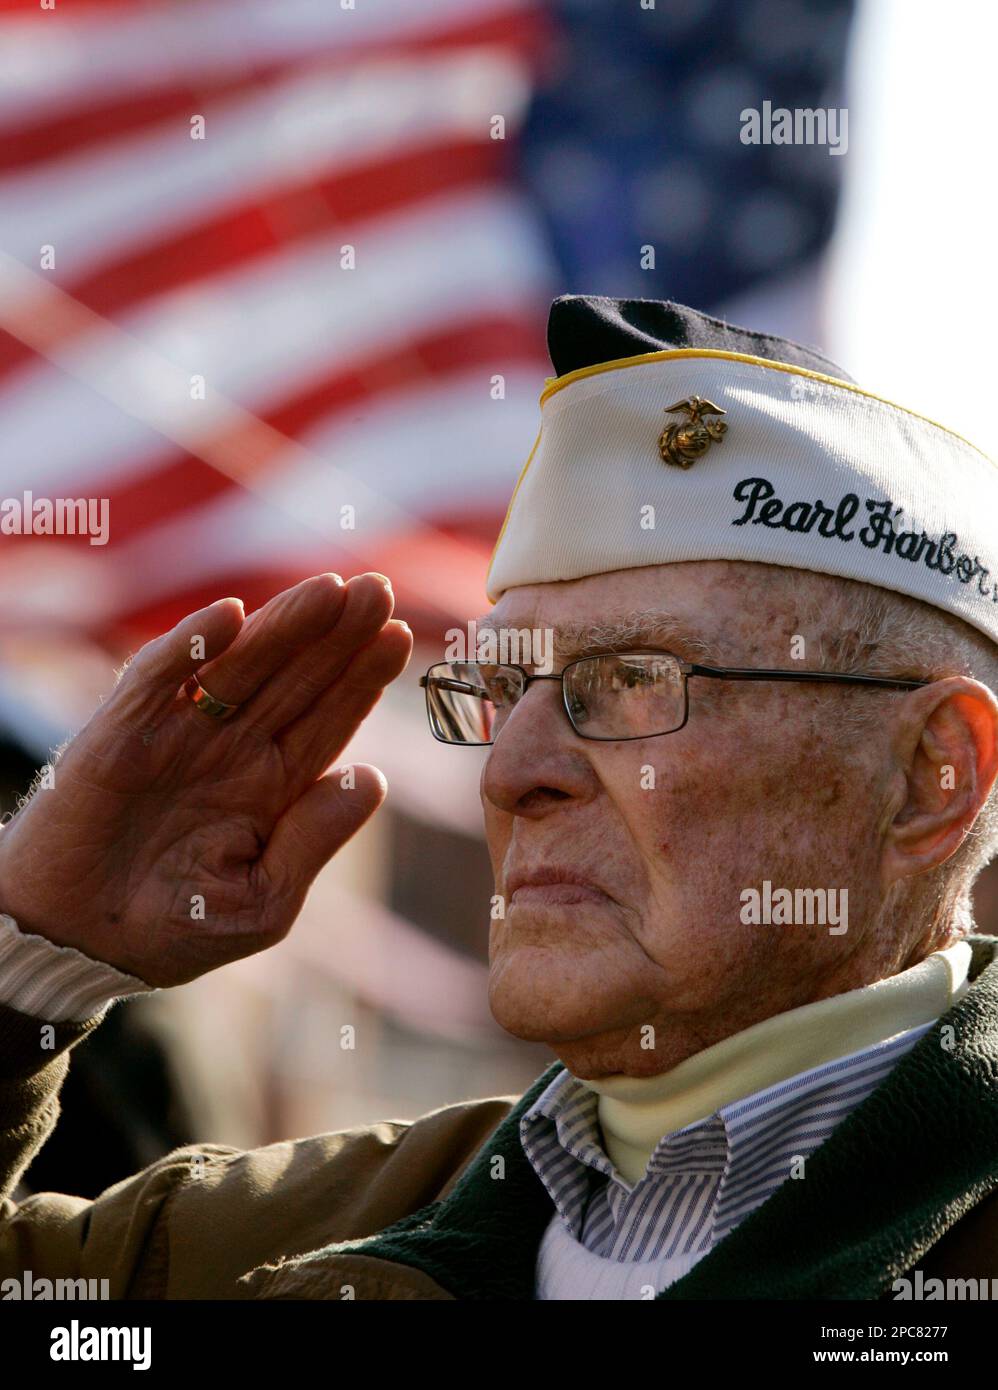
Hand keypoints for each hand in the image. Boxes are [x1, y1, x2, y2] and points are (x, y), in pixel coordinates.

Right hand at [0, 572, 411, 985]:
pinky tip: (231, 616)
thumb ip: (313, 840)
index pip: (329, 720)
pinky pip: (159, 678)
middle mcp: (232, 748)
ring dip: (284, 625)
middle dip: (337, 636)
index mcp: (272, 785)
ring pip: (242, 666)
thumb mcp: (262, 900)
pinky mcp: (121, 733)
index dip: (363, 679)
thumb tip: (374, 779)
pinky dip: (191, 645)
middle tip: (378, 591)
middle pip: (296, 679)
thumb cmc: (174, 931)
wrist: (78, 947)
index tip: (401, 640)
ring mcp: (178, 734)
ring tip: (332, 589)